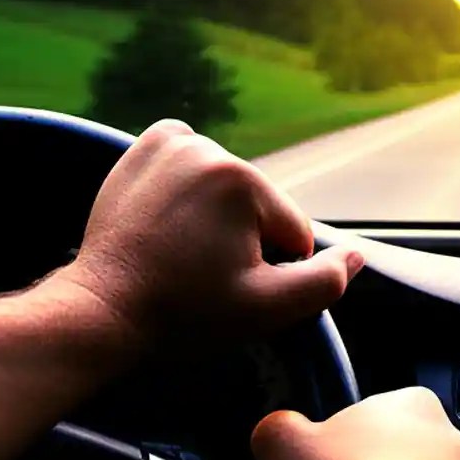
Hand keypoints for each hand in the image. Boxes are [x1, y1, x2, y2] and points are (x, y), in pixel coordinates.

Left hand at [53, 119, 362, 351]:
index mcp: (245, 182)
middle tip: (202, 277)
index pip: (294, 232)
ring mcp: (171, 145)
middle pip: (260, 207)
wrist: (103, 311)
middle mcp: (210, 150)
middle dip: (245, 241)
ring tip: (182, 253)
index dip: (274, 269)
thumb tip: (357, 255)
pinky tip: (173, 218)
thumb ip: (325, 281)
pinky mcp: (142, 150)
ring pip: (228, 189)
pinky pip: (190, 160)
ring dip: (219, 216)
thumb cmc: (185, 314)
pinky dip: (190, 184)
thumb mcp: (267, 309)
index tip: (231, 289)